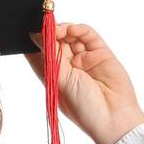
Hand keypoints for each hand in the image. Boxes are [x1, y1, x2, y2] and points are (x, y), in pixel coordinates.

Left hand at [25, 22, 143, 143]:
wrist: (112, 117)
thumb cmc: (83, 108)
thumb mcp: (60, 82)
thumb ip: (50, 58)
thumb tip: (35, 37)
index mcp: (56, 77)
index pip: (42, 54)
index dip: (36, 42)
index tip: (30, 31)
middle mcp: (69, 67)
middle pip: (57, 42)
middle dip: (49, 32)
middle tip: (43, 26)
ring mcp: (85, 59)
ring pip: (71, 36)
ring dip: (62, 29)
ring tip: (57, 29)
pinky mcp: (101, 53)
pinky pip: (88, 36)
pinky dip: (79, 29)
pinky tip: (71, 29)